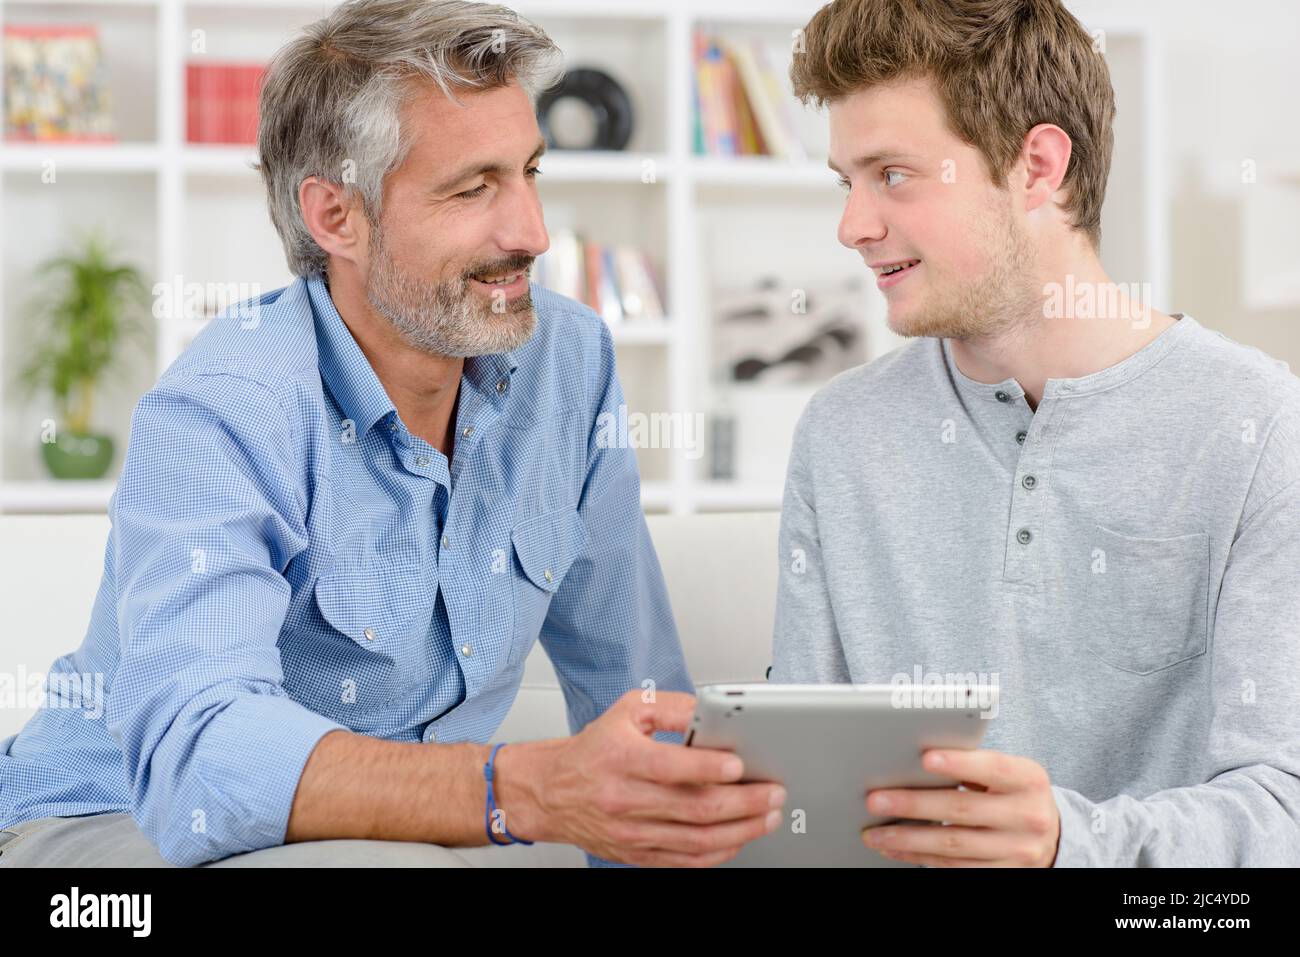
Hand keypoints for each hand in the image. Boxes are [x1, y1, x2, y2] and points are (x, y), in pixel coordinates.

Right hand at [498, 690, 785, 866]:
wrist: (552, 792)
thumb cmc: (593, 750)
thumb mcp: (628, 711)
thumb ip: (673, 706)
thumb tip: (711, 711)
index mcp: (622, 759)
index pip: (671, 767)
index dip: (709, 769)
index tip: (740, 766)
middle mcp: (626, 799)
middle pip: (694, 808)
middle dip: (744, 803)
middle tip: (774, 792)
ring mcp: (633, 832)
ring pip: (696, 839)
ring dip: (741, 830)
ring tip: (769, 816)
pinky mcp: (638, 854)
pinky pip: (686, 860)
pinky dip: (719, 852)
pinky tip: (740, 837)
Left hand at [861, 748, 1060, 866]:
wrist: (1049, 834)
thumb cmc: (1013, 792)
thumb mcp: (1008, 772)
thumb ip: (973, 765)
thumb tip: (915, 761)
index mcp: (1029, 780)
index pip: (993, 768)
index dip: (959, 763)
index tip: (925, 758)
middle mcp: (1027, 816)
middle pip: (962, 809)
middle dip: (914, 804)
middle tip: (876, 800)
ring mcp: (1016, 850)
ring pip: (953, 845)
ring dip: (908, 839)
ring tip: (875, 832)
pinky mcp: (1003, 873)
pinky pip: (954, 868)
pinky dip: (920, 858)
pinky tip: (896, 848)